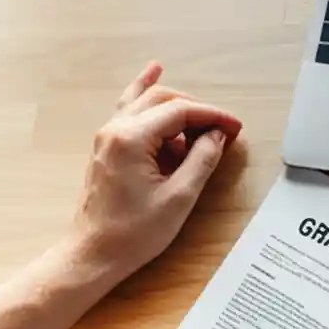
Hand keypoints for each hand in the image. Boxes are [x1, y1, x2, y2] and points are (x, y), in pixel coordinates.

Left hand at [71, 61, 242, 277]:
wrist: (94, 254)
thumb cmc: (132, 233)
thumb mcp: (179, 198)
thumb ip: (202, 160)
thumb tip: (216, 136)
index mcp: (131, 139)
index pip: (180, 111)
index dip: (212, 116)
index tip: (234, 128)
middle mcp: (115, 130)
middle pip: (162, 99)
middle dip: (196, 109)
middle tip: (223, 128)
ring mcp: (107, 137)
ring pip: (144, 101)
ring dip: (175, 104)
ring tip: (200, 112)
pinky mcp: (107, 148)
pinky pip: (128, 110)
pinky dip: (143, 94)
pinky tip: (151, 74)